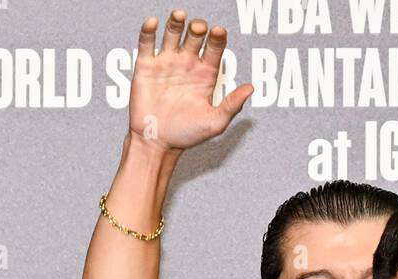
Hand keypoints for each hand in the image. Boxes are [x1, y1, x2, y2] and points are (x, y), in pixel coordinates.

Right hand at [129, 10, 252, 152]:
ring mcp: (167, 63)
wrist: (157, 143)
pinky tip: (154, 24)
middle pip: (195, 36)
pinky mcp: (146, 65)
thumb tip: (251, 88)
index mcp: (205, 75)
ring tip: (180, 16)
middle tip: (199, 28)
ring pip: (173, 33)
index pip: (215, 48)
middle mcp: (187, 64)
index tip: (219, 32)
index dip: (218, 38)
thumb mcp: (214, 122)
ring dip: (176, 22)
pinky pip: (147, 42)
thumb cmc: (187, 135)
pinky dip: (149, 31)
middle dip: (198, 28)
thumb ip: (232, 105)